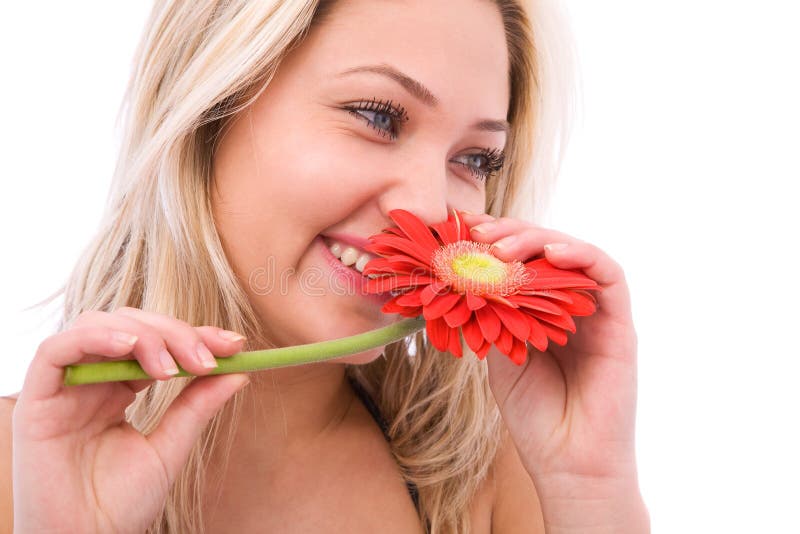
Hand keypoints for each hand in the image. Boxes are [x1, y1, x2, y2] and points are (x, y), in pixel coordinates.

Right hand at [12, 307, 248, 533]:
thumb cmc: (120, 506)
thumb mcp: (170, 447)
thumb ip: (197, 407)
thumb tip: (240, 371)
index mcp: (119, 389)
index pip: (158, 342)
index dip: (195, 335)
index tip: (234, 344)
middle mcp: (91, 381)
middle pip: (132, 326)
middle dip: (175, 334)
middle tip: (206, 360)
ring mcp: (64, 388)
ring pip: (97, 326)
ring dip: (142, 335)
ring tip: (171, 367)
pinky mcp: (37, 400)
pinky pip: (56, 350)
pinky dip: (94, 338)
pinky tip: (129, 348)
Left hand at [462, 213, 647, 531]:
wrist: (568, 464)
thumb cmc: (534, 416)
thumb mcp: (500, 356)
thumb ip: (491, 317)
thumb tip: (460, 277)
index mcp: (542, 312)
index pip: (522, 262)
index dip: (494, 241)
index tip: (460, 230)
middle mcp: (572, 306)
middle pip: (546, 251)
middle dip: (511, 235)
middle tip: (478, 234)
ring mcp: (597, 314)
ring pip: (574, 255)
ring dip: (538, 241)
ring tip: (502, 245)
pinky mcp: (621, 325)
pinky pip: (609, 276)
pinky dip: (581, 256)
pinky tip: (551, 254)